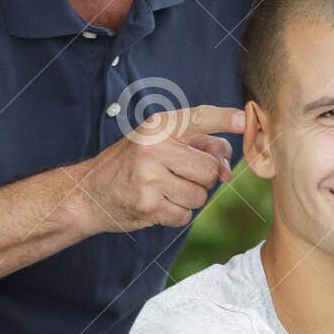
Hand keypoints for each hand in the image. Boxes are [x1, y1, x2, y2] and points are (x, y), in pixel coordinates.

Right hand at [81, 105, 243, 233]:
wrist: (89, 193)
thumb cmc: (130, 166)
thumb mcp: (157, 144)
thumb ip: (194, 146)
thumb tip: (227, 163)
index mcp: (157, 127)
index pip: (198, 117)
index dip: (224, 118)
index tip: (244, 118)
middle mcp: (154, 147)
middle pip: (209, 169)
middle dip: (203, 180)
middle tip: (181, 177)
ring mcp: (150, 177)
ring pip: (199, 196)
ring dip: (188, 199)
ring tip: (165, 191)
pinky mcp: (148, 205)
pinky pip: (184, 216)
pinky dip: (176, 215)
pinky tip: (157, 205)